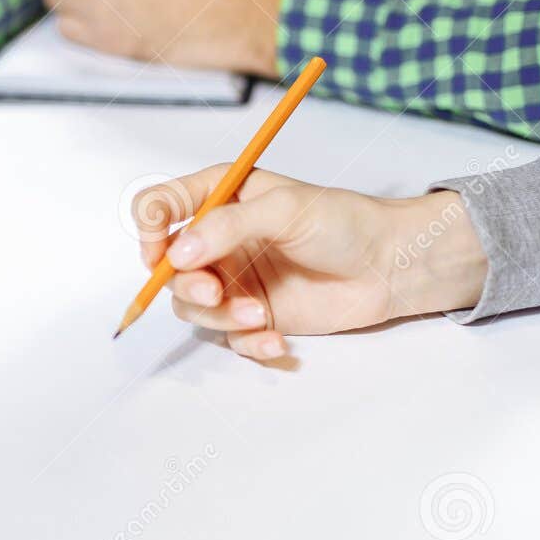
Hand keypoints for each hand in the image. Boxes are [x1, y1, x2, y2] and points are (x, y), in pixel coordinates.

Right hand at [135, 168, 489, 359]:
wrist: (390, 267)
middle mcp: (220, 239)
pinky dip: (247, 342)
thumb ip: (226, 226)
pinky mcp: (255, 315)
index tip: (160, 253)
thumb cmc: (345, 223)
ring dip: (220, 317)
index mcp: (221, 197)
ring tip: (259, 316)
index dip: (149, 230)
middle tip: (216, 293)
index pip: (159, 207)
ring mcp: (235, 279)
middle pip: (167, 267)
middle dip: (187, 285)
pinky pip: (228, 337)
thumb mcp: (284, 209)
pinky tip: (276, 340)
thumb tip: (177, 253)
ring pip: (193, 307)